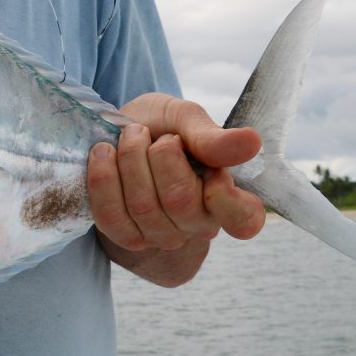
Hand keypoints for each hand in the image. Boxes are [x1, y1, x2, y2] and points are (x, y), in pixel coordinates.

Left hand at [87, 93, 265, 284]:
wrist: (117, 133)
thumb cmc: (160, 126)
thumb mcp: (184, 118)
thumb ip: (211, 136)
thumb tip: (252, 143)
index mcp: (224, 194)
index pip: (244, 219)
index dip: (227, 200)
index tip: (213, 172)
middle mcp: (197, 223)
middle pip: (179, 201)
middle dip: (158, 154)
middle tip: (150, 133)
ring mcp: (162, 235)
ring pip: (143, 207)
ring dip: (129, 160)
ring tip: (128, 136)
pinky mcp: (127, 237)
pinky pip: (112, 218)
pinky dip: (103, 180)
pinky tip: (103, 153)